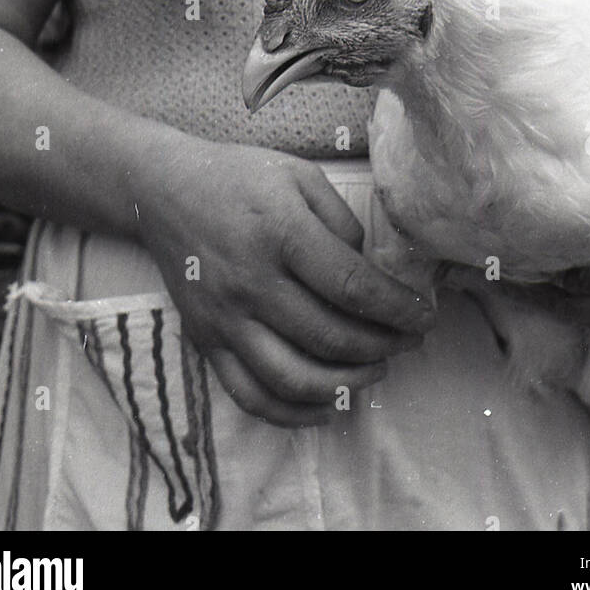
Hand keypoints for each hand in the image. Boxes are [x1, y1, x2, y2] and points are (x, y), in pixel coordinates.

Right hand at [134, 139, 433, 425]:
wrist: (164, 190)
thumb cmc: (240, 177)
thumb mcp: (300, 176)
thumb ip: (342, 222)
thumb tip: (370, 273)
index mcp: (281, 233)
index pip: (353, 287)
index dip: (398, 310)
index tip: (425, 317)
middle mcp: (252, 281)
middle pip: (330, 336)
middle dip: (383, 346)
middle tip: (409, 342)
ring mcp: (226, 317)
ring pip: (293, 377)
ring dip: (346, 384)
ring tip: (376, 370)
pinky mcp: (206, 340)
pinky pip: (250, 395)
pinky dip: (292, 413)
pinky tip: (326, 406)